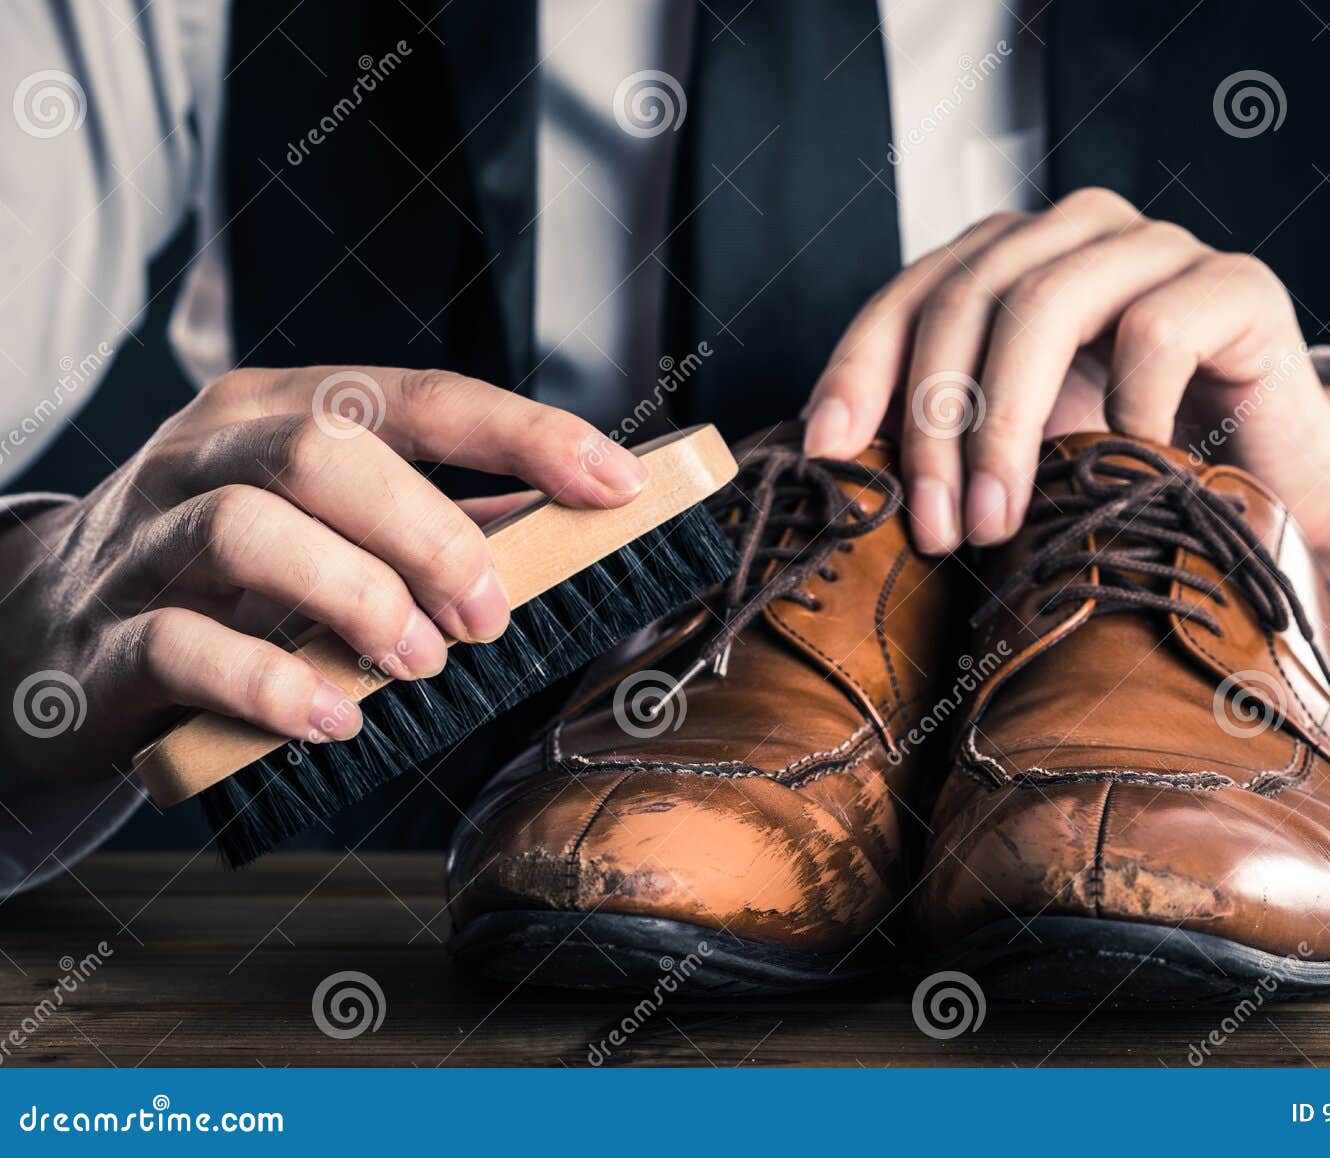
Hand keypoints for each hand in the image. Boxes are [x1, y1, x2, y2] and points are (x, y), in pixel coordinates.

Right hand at [0, 367, 646, 780]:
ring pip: (246, 528)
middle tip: (489, 613)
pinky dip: (274, 685)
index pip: (414, 398)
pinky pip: (184, 646)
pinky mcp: (106, 641)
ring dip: (358, 598)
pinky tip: (337, 719)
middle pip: (323, 450)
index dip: (523, 434)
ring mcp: (145, 542)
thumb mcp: (318, 525)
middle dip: (429, 531)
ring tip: (418, 663)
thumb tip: (568, 527)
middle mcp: (205, 456)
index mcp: (276, 413)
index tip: (616, 481)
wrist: (39, 633)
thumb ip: (425, 519)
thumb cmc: (219, 579)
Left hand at [801, 188, 1329, 554]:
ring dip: (1006, 423)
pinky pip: (1158, 330)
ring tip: (996, 520)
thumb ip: (944, 431)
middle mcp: (1077, 233)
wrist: (1278, 478)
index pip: (911, 294)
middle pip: (968, 298)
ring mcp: (1159, 246)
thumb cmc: (1132, 462)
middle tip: (932, 526)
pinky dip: (1129, 408)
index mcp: (1013, 258)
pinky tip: (1130, 469)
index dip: (858, 367)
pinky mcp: (1237, 283)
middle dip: (935, 421)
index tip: (825, 452)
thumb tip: (833, 467)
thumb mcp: (1021, 445)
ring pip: (1045, 305)